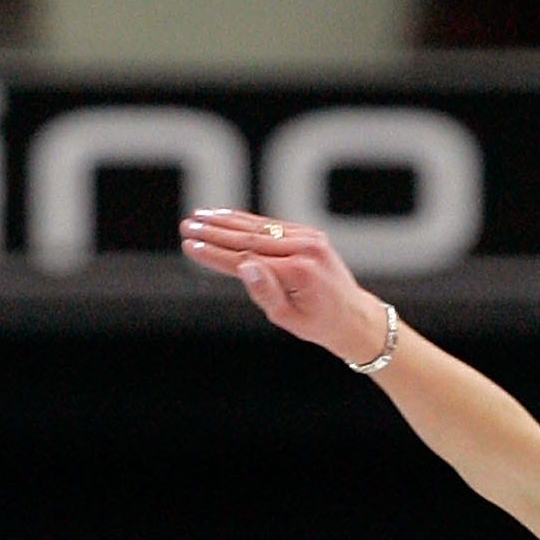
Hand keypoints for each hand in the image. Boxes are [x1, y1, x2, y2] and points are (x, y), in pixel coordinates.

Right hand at [180, 210, 386, 364]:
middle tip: (187, 226)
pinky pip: (272, 225)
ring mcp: (309, 237)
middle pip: (249, 237)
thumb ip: (265, 291)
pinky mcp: (309, 234)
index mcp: (298, 272)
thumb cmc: (318, 323)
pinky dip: (247, 221)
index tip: (191, 245)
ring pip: (259, 226)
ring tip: (199, 216)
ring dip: (226, 221)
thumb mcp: (287, 318)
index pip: (245, 258)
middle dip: (214, 232)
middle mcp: (305, 248)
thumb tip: (244, 264)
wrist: (352, 315)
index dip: (214, 252)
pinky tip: (225, 217)